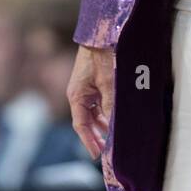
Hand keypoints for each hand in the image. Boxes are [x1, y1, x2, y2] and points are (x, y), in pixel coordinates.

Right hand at [68, 44, 114, 159]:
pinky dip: (105, 115)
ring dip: (101, 126)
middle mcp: (78, 95)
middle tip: (106, 151)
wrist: (101, 36)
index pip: (81, 125)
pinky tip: (113, 122)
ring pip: (92, 115)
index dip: (89, 141)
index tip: (97, 155)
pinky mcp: (93, 86)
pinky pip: (98, 106)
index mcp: (76, 96)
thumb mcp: (108, 83)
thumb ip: (110, 106)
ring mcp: (85, 91)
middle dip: (95, 136)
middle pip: (85, 122)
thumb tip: (114, 126)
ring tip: (112, 140)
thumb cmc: (102, 57)